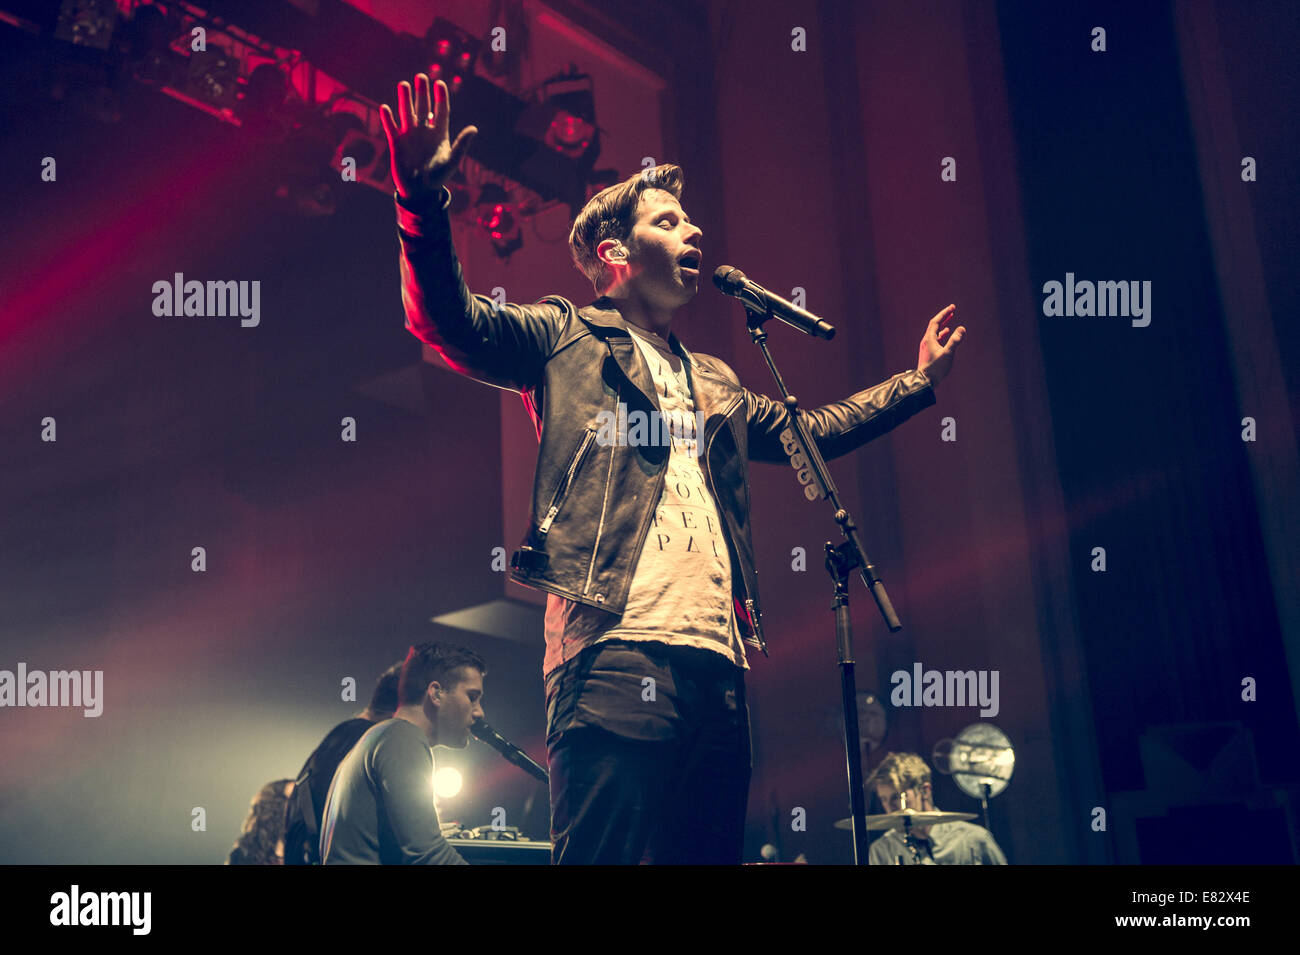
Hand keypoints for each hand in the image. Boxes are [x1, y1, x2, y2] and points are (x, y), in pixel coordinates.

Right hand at [380, 73, 477, 201]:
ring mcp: (410, 136)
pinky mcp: (397, 144)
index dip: (441, 98)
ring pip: (407, 113)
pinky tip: (385, 108)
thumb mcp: (452, 161)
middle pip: (423, 107)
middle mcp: (424, 132)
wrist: (420, 192)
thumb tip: (474, 129)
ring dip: (405, 99)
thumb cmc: (438, 178)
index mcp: (439, 134)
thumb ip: (461, 144)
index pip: (441, 111)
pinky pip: (391, 128)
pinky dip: (388, 118)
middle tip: (421, 76)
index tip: (440, 84)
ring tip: (404, 84)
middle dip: (422, 92)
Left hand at [917, 304, 964, 386]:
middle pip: (935, 325)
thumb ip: (955, 341)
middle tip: (952, 309)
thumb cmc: (936, 369)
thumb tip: (962, 328)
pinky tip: (947, 334)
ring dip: (943, 324)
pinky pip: (936, 339)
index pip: (936, 321)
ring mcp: (927, 347)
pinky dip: (942, 334)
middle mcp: (926, 341)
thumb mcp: (948, 354)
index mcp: (929, 339)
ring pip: (935, 332)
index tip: (952, 307)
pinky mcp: (928, 352)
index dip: (944, 313)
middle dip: (944, 316)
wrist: (925, 382)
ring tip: (951, 318)